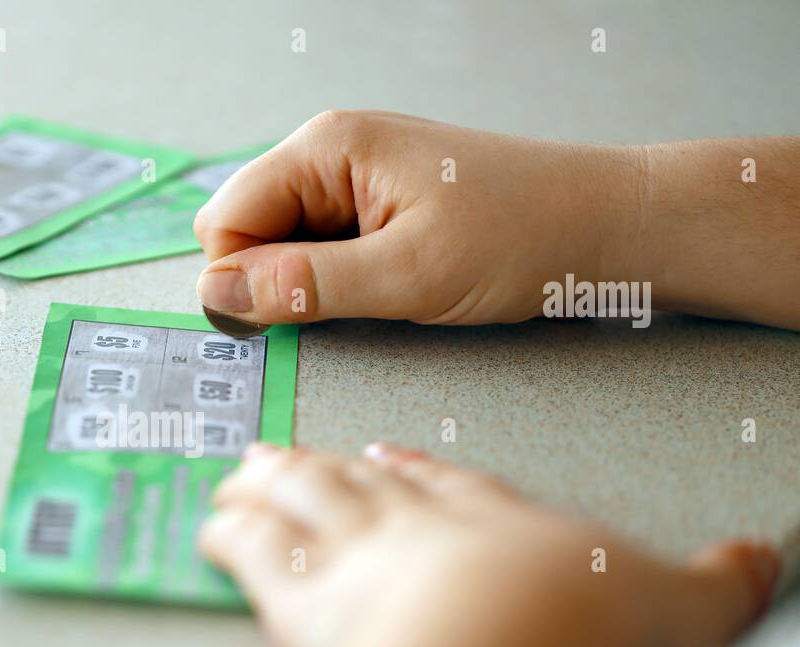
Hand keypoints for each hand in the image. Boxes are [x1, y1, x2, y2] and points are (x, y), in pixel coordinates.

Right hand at [194, 111, 799, 330]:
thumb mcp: (406, 275)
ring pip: (279, 243)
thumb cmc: (522, 236)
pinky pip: (318, 246)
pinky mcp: (372, 203)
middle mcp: (330, 152)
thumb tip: (218, 294)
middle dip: (272, 279)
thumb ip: (304, 286)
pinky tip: (384, 284)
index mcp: (328, 148)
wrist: (604, 225)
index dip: (238, 280)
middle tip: (342, 306)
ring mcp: (351, 176)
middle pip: (245, 229)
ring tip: (378, 291)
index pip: (225, 219)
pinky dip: (335, 278)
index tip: (278, 322)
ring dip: (308, 282)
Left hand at [194, 443, 778, 646]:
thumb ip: (715, 579)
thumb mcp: (682, 598)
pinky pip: (252, 550)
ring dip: (268, 487)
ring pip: (300, 502)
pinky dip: (228, 534)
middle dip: (323, 469)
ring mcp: (358, 548)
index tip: (389, 459)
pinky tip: (209, 527)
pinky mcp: (303, 586)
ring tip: (242, 473)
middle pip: (360, 485)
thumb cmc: (591, 616)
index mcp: (496, 520)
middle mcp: (420, 523)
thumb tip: (760, 560)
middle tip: (287, 453)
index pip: (449, 486)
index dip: (417, 474)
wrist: (521, 635)